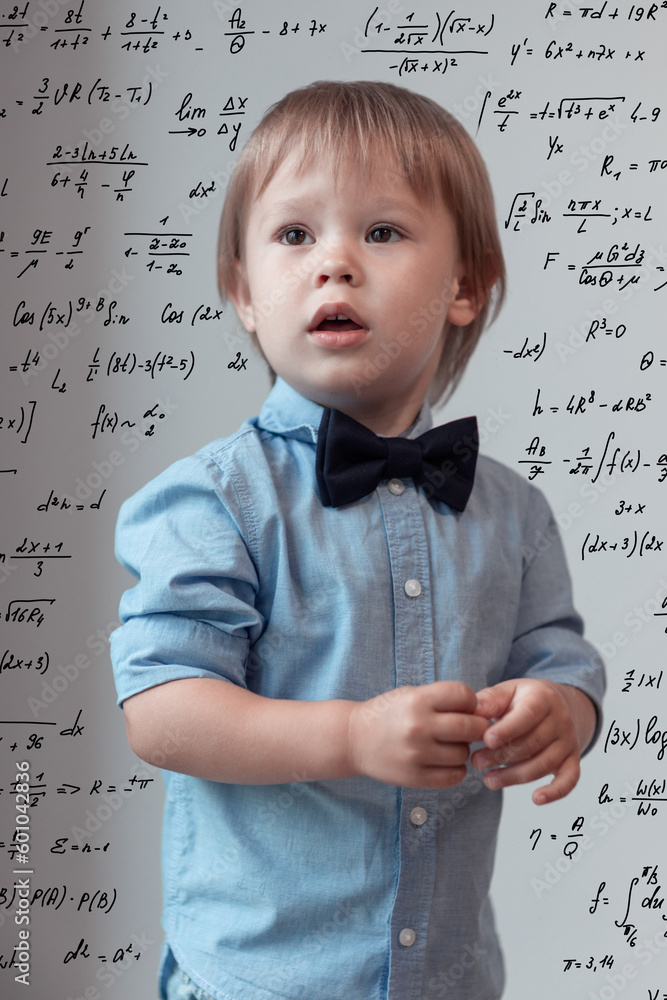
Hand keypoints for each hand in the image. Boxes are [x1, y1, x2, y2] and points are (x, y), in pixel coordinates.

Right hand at [347, 681, 488, 787]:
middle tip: (470, 729)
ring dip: (462, 749)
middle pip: (471, 727)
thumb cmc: (387, 714)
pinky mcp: (415, 777)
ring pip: (464, 753)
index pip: (464, 695)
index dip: (471, 701)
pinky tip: (445, 761)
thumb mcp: (411, 695)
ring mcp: (417, 754)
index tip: (466, 707)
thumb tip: (482, 711)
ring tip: (448, 745)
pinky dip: (456, 769)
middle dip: (476, 727)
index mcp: (417, 700)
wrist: (355, 739)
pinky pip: (454, 776)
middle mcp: (418, 726)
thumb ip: (443, 699)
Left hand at [471, 678, 594, 804]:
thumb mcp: (507, 691)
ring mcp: (568, 742)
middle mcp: (560, 720)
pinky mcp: (572, 760)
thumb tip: (473, 711)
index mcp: (542, 698)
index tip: (487, 740)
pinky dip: (555, 792)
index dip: (507, 729)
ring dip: (514, 776)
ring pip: (544, 764)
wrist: (557, 704)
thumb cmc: (524, 700)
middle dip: (502, 756)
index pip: (527, 715)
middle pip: (532, 743)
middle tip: (477, 762)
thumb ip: (490, 700)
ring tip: (489, 780)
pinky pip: (569, 779)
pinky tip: (536, 799)